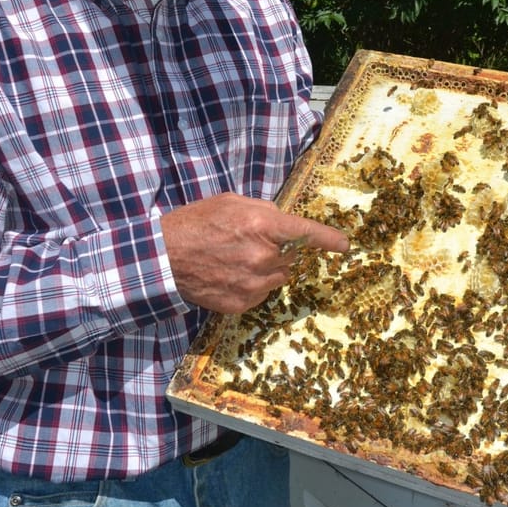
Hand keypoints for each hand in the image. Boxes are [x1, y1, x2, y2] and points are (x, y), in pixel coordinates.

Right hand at [160, 192, 348, 313]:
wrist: (163, 257)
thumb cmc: (196, 223)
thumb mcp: (232, 203)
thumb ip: (264, 211)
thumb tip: (283, 220)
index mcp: (262, 226)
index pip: (306, 233)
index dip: (328, 239)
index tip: (345, 245)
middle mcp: (263, 257)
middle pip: (291, 257)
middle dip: (279, 250)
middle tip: (250, 243)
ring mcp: (253, 284)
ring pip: (278, 277)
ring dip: (268, 269)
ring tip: (236, 260)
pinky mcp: (242, 303)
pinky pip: (261, 294)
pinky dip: (252, 286)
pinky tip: (229, 275)